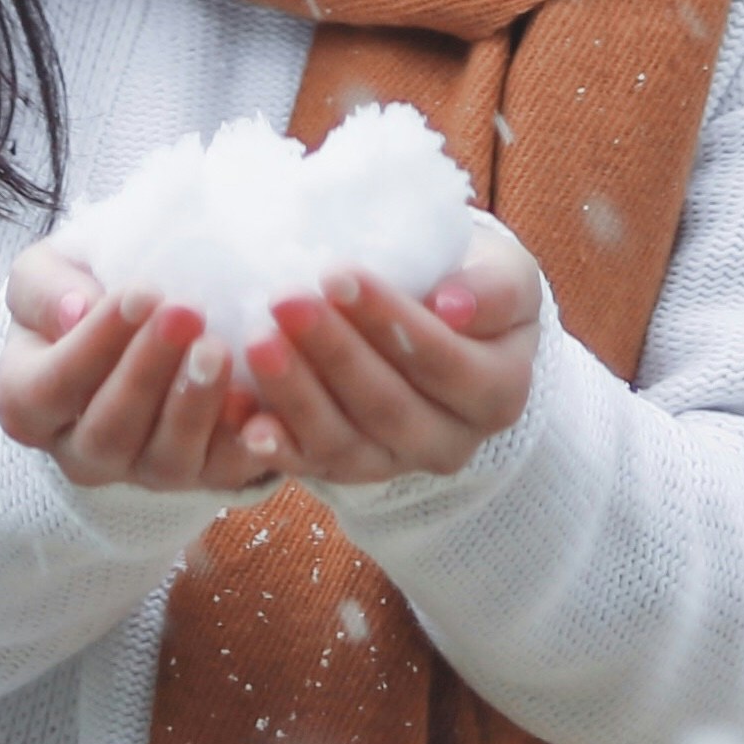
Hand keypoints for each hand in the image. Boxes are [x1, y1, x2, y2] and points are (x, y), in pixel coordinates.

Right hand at [0, 236, 282, 499]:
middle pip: (107, 432)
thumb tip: (76, 310)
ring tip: (219, 348)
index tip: (141, 292)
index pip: (52, 387)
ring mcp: (142, 471)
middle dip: (148, 372)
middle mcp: (81, 452)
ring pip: (164, 461)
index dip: (95, 344)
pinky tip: (258, 406)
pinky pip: (223, 473)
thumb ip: (46, 288)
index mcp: (29, 403)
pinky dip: (243, 444)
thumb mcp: (46, 274)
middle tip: (186, 314)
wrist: (139, 324)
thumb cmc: (83, 293)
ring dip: (194, 406)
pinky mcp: (202, 477)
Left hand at [233, 213, 542, 490]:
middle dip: (332, 353)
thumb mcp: (504, 275)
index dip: (388, 321)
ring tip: (256, 343)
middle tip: (284, 301)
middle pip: (388, 406)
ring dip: (295, 396)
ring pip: (343, 442)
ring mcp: (396, 462)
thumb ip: (493, 289)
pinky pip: (308, 464)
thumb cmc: (469, 286)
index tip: (336, 273)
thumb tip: (452, 306)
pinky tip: (239, 413)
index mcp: (498, 392)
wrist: (445, 323)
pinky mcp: (347, 470)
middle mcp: (451, 441)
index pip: (442, 360)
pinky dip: (272, 443)